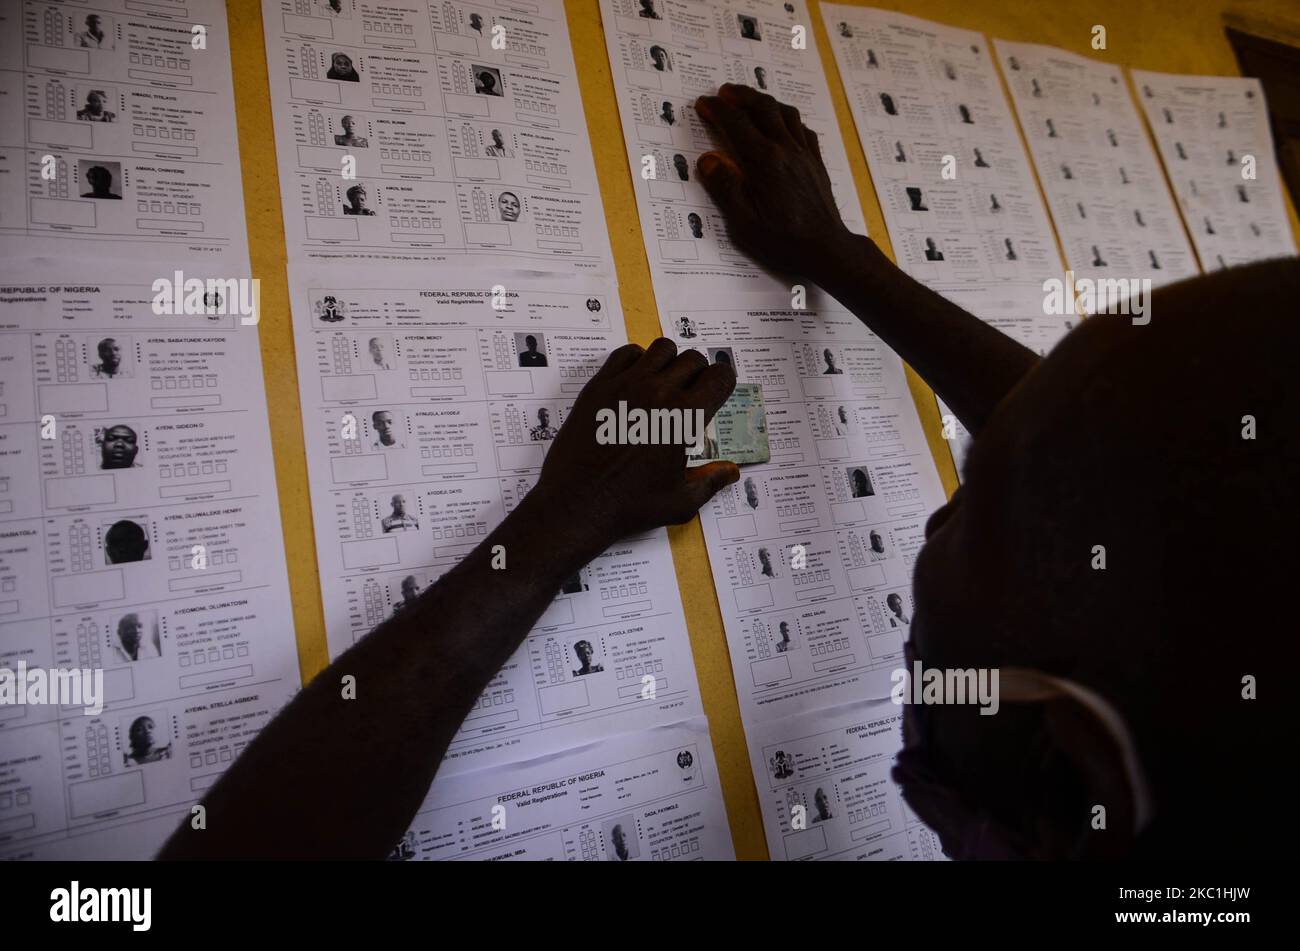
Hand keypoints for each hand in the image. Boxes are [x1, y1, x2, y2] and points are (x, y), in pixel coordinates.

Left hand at [534, 339, 739, 549]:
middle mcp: (659, 392)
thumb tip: (731, 472)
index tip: (716, 394)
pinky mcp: (600, 385)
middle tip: (690, 395)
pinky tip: (636, 381)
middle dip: (698, 374)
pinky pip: (626, 354)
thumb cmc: (630, 505)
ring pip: (662, 349)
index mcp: (685, 417)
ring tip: (664, 384)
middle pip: (693, 359)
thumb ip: (710, 481)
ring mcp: (627, 384)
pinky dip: (637, 360)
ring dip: (670, 362)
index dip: (723, 384)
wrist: (578, 502)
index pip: (719, 377)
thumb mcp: (680, 501)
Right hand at [695, 84, 857, 283]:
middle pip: (763, 108)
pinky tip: (782, 123)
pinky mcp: (816, 162)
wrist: (825, 248)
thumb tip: (708, 159)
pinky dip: (788, 118)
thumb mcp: (744, 223)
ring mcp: (804, 154)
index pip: (736, 124)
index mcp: (764, 162)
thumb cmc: (783, 241)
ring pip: (786, 113)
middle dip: (741, 95)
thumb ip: (725, 188)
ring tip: (750, 100)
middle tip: (724, 92)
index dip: (717, 110)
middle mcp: (786, 150)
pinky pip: (803, 129)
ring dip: (765, 101)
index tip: (704, 104)